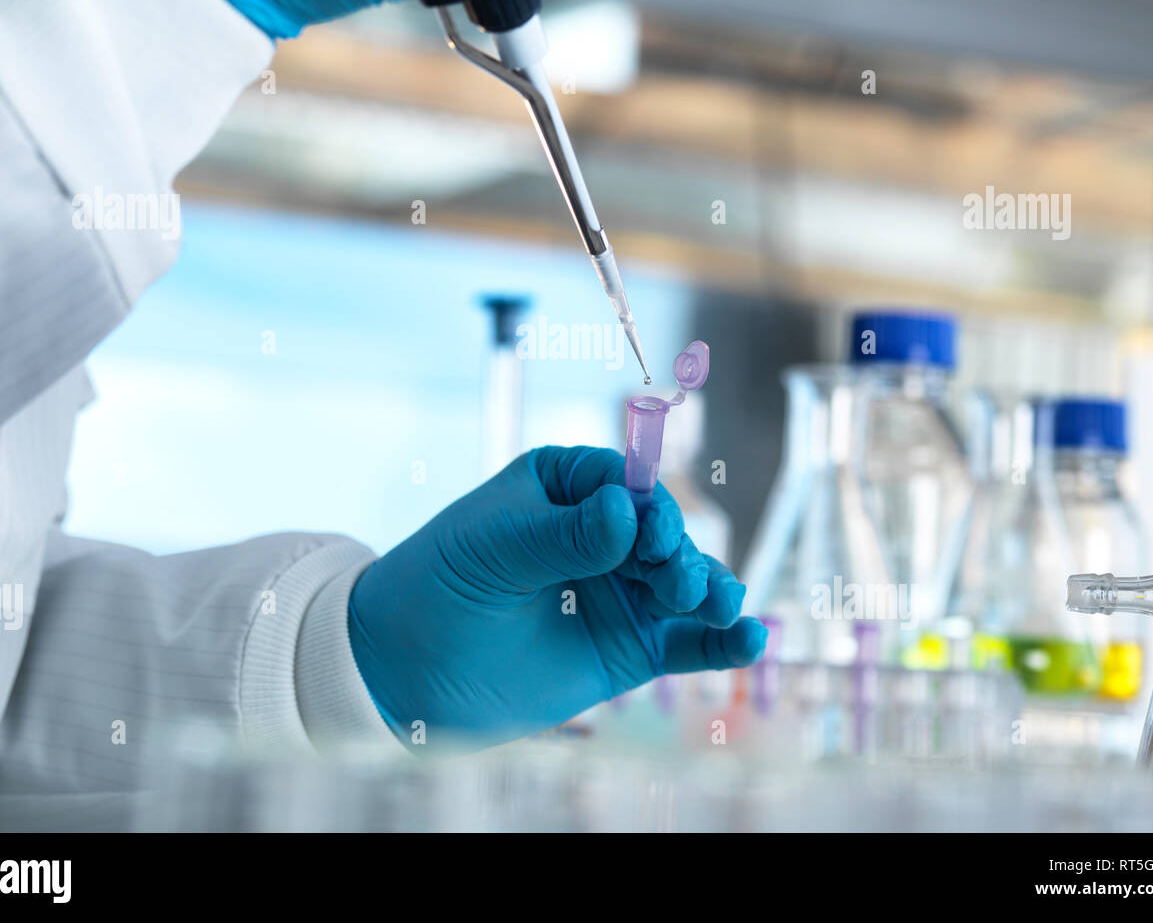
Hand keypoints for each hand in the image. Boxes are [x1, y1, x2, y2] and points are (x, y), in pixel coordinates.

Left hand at [347, 445, 766, 745]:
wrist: (402, 671)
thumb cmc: (437, 586)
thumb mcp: (492, 550)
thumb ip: (562, 535)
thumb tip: (628, 511)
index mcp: (566, 486)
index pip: (625, 481)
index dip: (646, 503)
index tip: (649, 530)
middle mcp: (604, 535)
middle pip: (664, 533)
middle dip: (677, 552)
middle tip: (671, 579)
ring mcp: (621, 592)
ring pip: (685, 584)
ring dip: (711, 590)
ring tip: (719, 605)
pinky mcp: (631, 649)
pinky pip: (688, 643)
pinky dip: (721, 642)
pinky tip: (750, 640)